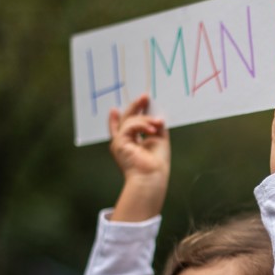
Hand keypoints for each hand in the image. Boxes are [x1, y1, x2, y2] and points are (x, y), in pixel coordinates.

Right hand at [108, 94, 170, 220]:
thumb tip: (156, 115)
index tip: (114, 109)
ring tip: (158, 124)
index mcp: (131, 144)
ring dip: (147, 119)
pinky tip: (153, 130)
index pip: (122, 128)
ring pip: (130, 120)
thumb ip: (155, 126)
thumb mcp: (159, 139)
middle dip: (135, 106)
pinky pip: (131, 125)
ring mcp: (120, 142)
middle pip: (125, 119)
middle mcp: (123, 143)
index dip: (116, 118)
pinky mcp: (119, 142)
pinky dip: (143, 125)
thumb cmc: (156, 164)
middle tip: (144, 97)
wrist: (151, 177)